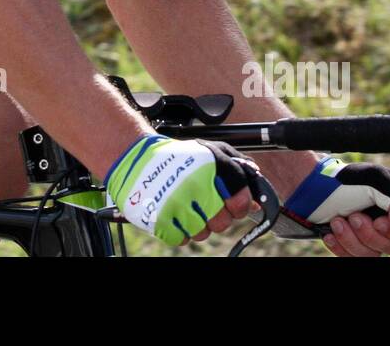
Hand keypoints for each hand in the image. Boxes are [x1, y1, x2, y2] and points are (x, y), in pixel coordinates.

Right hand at [105, 135, 260, 245]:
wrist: (134, 158)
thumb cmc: (176, 156)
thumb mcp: (210, 151)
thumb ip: (238, 171)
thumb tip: (255, 201)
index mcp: (212, 165)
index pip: (240, 200)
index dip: (238, 206)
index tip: (232, 204)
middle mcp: (197, 184)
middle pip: (222, 222)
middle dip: (216, 216)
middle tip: (203, 203)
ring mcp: (178, 203)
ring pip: (203, 233)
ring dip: (196, 223)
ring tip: (184, 204)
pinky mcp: (161, 219)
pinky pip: (182, 239)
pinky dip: (179, 230)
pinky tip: (172, 213)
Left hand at [279, 157, 389, 256]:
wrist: (311, 189)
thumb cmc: (344, 180)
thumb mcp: (374, 179)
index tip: (379, 221)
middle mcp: (389, 222)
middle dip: (369, 233)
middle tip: (354, 216)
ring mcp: (371, 236)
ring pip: (373, 254)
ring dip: (352, 239)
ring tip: (338, 221)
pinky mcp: (354, 245)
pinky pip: (355, 258)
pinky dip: (341, 247)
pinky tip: (330, 233)